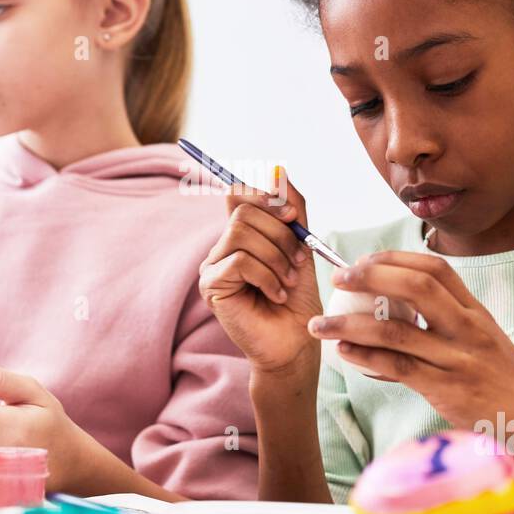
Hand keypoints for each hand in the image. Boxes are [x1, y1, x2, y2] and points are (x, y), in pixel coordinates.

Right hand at [198, 167, 322, 376]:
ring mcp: (213, 266)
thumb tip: (279, 171)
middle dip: (279, 234)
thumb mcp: (301, 246)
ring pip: (241, 234)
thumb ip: (292, 211)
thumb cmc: (298, 300)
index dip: (266, 197)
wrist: (295, 342)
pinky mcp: (211, 286)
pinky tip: (275, 294)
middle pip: (243, 211)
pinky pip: (239, 261)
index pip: (240, 194)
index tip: (292, 217)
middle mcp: (222, 247)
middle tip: (298, 260)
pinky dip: (266, 276)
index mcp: (242, 235)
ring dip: (275, 256)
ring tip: (287, 280)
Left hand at [305, 250, 513, 474]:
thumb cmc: (508, 387)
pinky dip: (365, 357)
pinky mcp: (449, 389)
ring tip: (320, 324)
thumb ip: (446, 329)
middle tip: (338, 279)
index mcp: (477, 312)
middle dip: (371, 276)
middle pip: (416, 286)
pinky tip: (343, 353)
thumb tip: (393, 322)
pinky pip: (399, 366)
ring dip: (351, 324)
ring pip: (397, 329)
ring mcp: (460, 358)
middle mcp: (469, 328)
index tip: (362, 260)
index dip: (394, 258)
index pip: (435, 268)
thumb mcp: (484, 345)